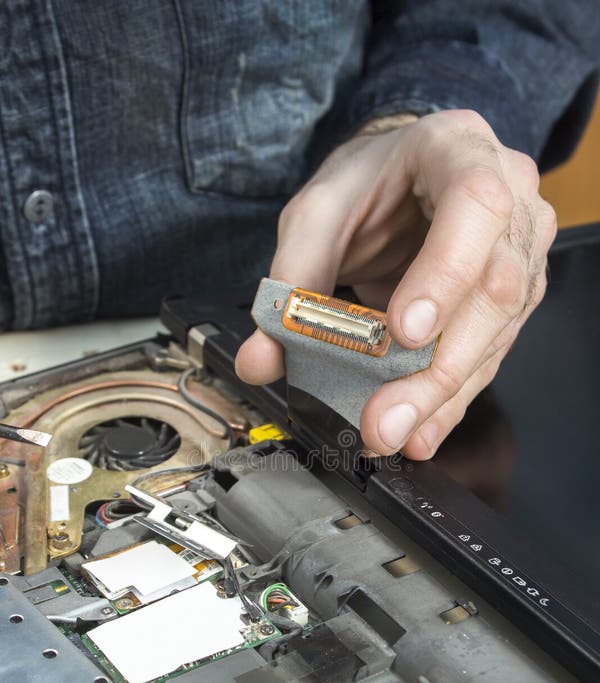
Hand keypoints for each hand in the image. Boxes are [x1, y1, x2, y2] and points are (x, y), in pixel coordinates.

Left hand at [235, 109, 556, 458]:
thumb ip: (291, 279)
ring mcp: (521, 253)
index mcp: (461, 149)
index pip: (475, 205)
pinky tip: (419, 431)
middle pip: (494, 290)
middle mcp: (511, 199)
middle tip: (384, 419)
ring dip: (440, 397)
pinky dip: (448, 401)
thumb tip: (260, 359)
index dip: (444, 273)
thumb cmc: (370, 185)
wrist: (404, 179)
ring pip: (496, 334)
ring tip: (391, 433)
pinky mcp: (513, 302)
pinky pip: (488, 358)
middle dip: (435, 368)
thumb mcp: (319, 213)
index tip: (404, 332)